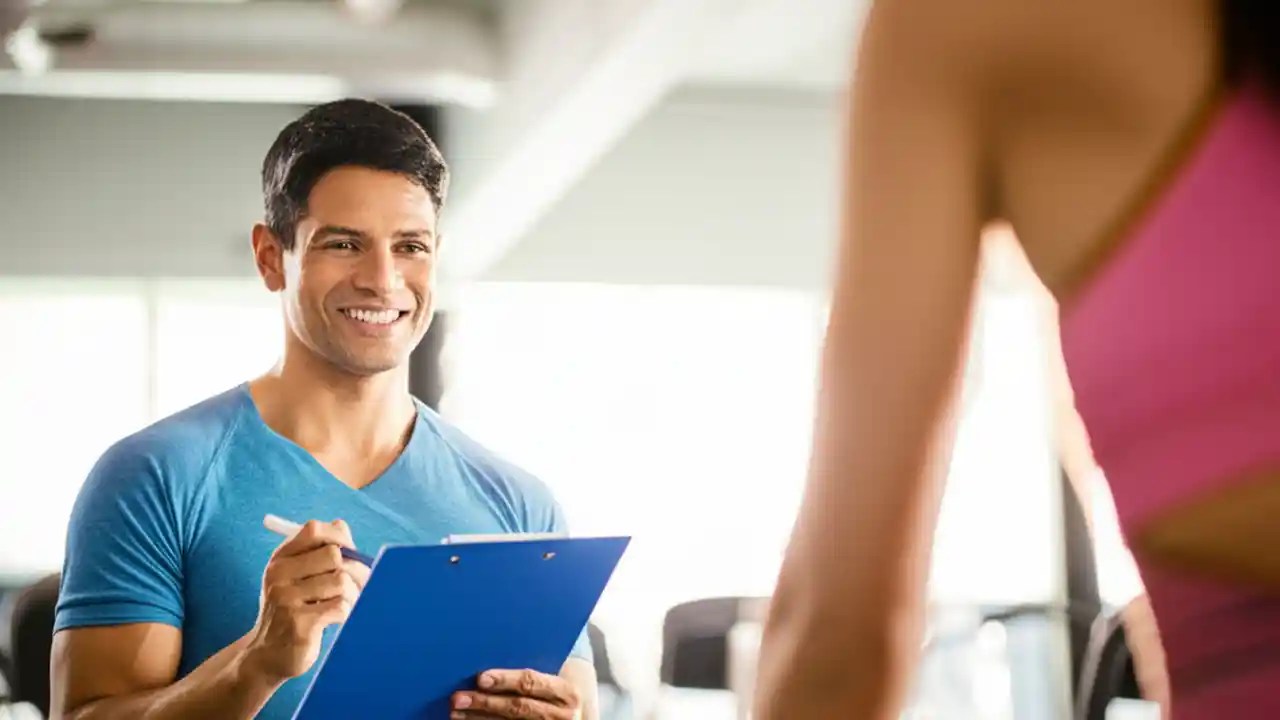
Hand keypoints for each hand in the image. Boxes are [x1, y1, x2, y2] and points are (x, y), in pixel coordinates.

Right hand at [241, 519, 370, 683]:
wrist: (267, 655)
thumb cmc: (290, 610)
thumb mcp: (294, 576)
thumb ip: (316, 550)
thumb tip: (341, 525)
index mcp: (280, 559)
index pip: (314, 530)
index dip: (340, 538)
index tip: (349, 554)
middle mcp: (279, 575)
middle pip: (334, 555)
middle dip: (354, 570)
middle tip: (354, 585)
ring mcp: (286, 599)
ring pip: (342, 581)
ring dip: (352, 595)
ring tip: (344, 605)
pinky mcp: (299, 623)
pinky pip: (340, 606)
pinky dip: (347, 613)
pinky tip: (337, 619)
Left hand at [451, 668, 581, 719]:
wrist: (573, 719)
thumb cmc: (558, 694)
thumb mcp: (557, 681)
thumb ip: (533, 674)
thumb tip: (491, 657)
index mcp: (566, 693)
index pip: (532, 683)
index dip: (505, 679)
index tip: (480, 678)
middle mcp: (561, 715)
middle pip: (518, 707)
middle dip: (485, 702)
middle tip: (458, 697)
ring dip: (478, 719)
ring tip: (456, 712)